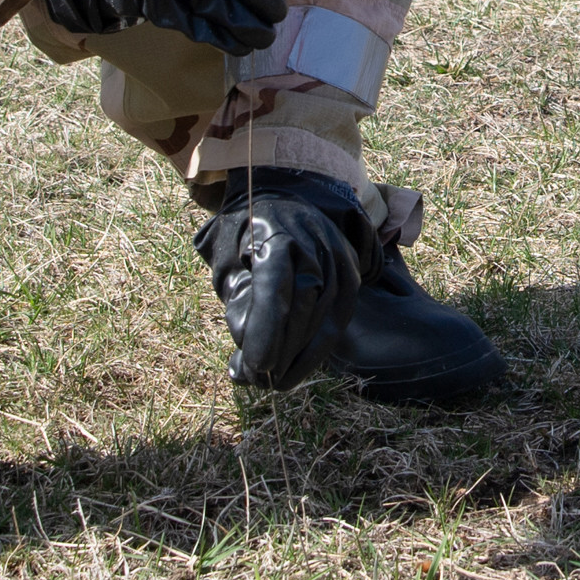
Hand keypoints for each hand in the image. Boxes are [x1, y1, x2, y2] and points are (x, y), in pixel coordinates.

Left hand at [192, 170, 377, 388]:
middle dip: (282, 350)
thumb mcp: (227, 257)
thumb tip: (247, 356)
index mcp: (275, 229)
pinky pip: (339, 316)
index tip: (255, 366)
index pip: (275, 283)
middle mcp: (313, 238)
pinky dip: (318, 347)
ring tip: (274, 381)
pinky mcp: (351, 271)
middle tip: (257, 380)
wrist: (285, 198)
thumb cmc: (245, 234)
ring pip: (326, 315)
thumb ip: (238, 299)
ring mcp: (338, 253)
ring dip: (301, 356)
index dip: (267, 328)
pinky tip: (297, 367)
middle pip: (304, 304)